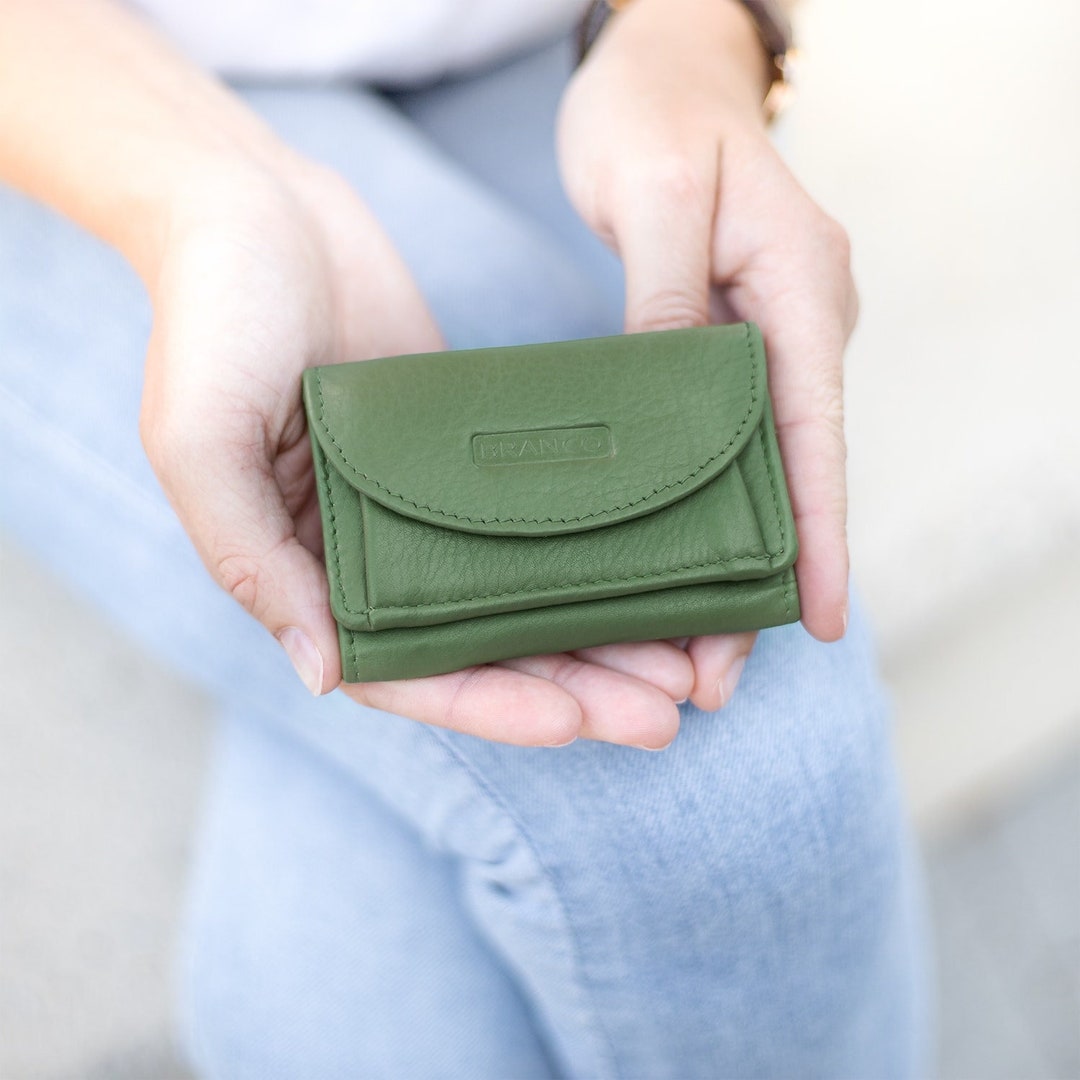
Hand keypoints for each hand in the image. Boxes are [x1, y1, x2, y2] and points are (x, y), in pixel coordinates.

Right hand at [141, 158, 691, 747]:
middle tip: (663, 713)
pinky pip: (540, 521)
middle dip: (571, 690)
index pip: (402, 669)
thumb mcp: (200, 442)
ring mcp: (427, 507)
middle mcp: (371, 554)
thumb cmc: (211, 319)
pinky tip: (660, 573)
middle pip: (481, 649)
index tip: (572, 721)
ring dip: (599, 638)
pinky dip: (595, 555)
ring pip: (523, 595)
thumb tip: (321, 672)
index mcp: (305, 572)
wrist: (259, 205)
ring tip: (684, 666)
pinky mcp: (471, 457)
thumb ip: (251, 560)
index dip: (487, 704)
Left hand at [557, 0, 858, 709]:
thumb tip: (664, 397)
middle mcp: (796, 322)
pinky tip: (679, 561)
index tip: (819, 617)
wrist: (659, 72)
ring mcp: (765, 335)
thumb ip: (665, 300)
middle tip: (718, 675)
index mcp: (798, 286)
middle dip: (767, 572)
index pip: (814, 429)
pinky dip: (708, 503)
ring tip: (697, 650)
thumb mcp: (654, 195)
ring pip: (760, 465)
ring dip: (735, 552)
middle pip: (792, 468)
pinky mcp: (725, 342)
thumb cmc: (655, 117)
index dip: (818, 531)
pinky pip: (727, 437)